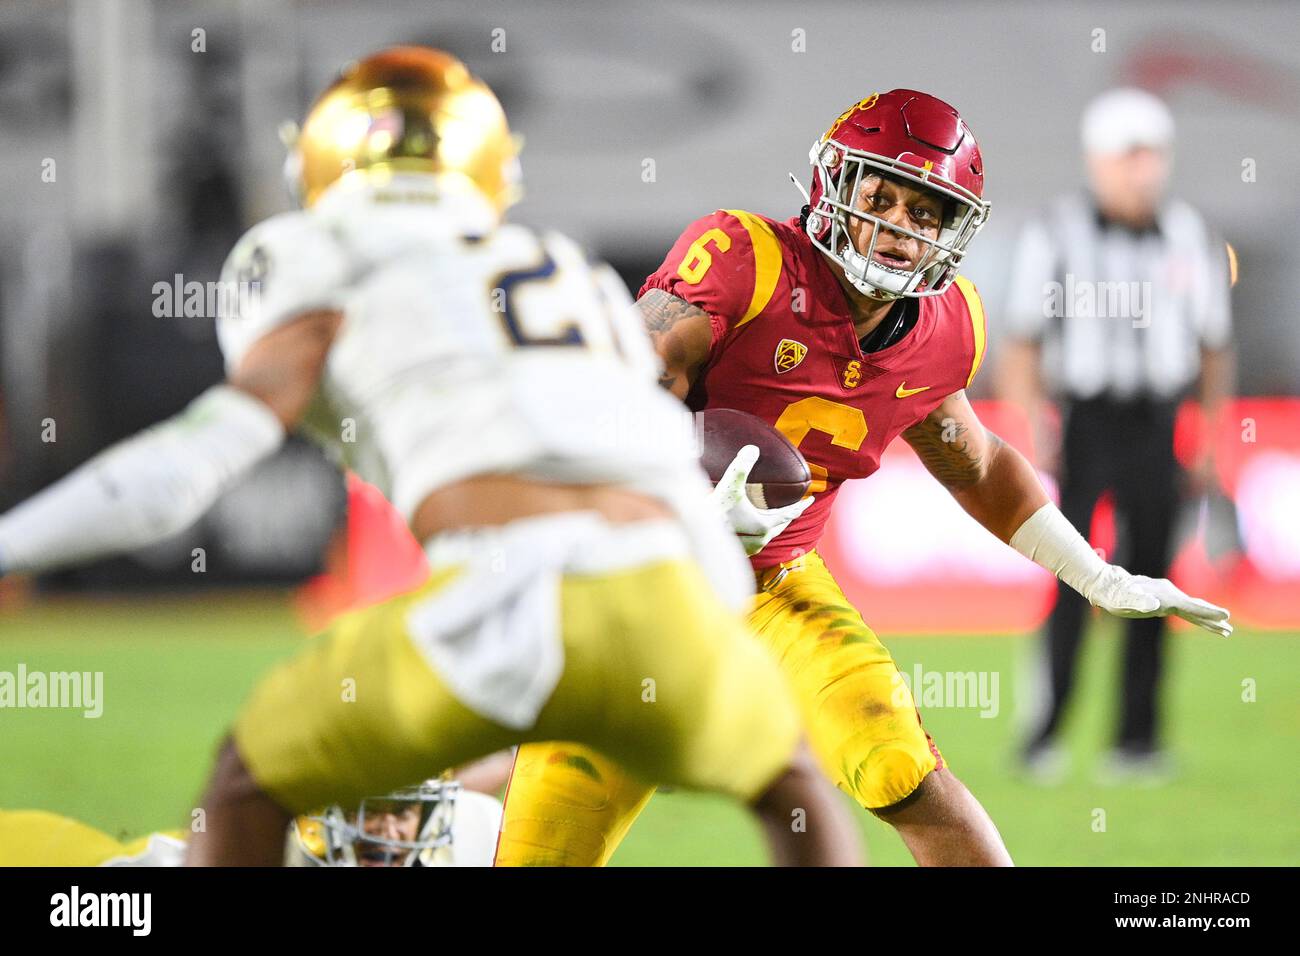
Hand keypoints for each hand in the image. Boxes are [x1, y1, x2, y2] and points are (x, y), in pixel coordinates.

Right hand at [708, 445, 813, 555]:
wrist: (696, 533)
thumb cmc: (714, 510)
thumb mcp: (730, 484)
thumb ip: (742, 465)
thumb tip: (752, 448)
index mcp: (763, 525)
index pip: (789, 514)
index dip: (801, 505)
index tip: (811, 499)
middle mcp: (760, 539)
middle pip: (781, 526)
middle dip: (789, 515)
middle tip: (797, 506)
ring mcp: (750, 548)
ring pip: (769, 535)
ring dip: (775, 525)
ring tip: (778, 517)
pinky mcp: (740, 552)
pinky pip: (758, 541)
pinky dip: (762, 532)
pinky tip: (755, 529)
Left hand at [1088, 564, 1231, 637]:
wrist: (1104, 583)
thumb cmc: (1113, 594)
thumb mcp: (1124, 599)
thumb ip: (1138, 601)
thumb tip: (1154, 604)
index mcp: (1164, 596)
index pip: (1191, 607)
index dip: (1208, 613)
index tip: (1226, 617)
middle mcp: (1168, 594)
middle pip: (1195, 608)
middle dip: (1212, 619)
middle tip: (1229, 630)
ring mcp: (1165, 595)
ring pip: (1191, 608)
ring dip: (1206, 618)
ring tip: (1223, 629)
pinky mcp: (1160, 598)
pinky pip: (1182, 608)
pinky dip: (1195, 615)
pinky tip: (1199, 620)